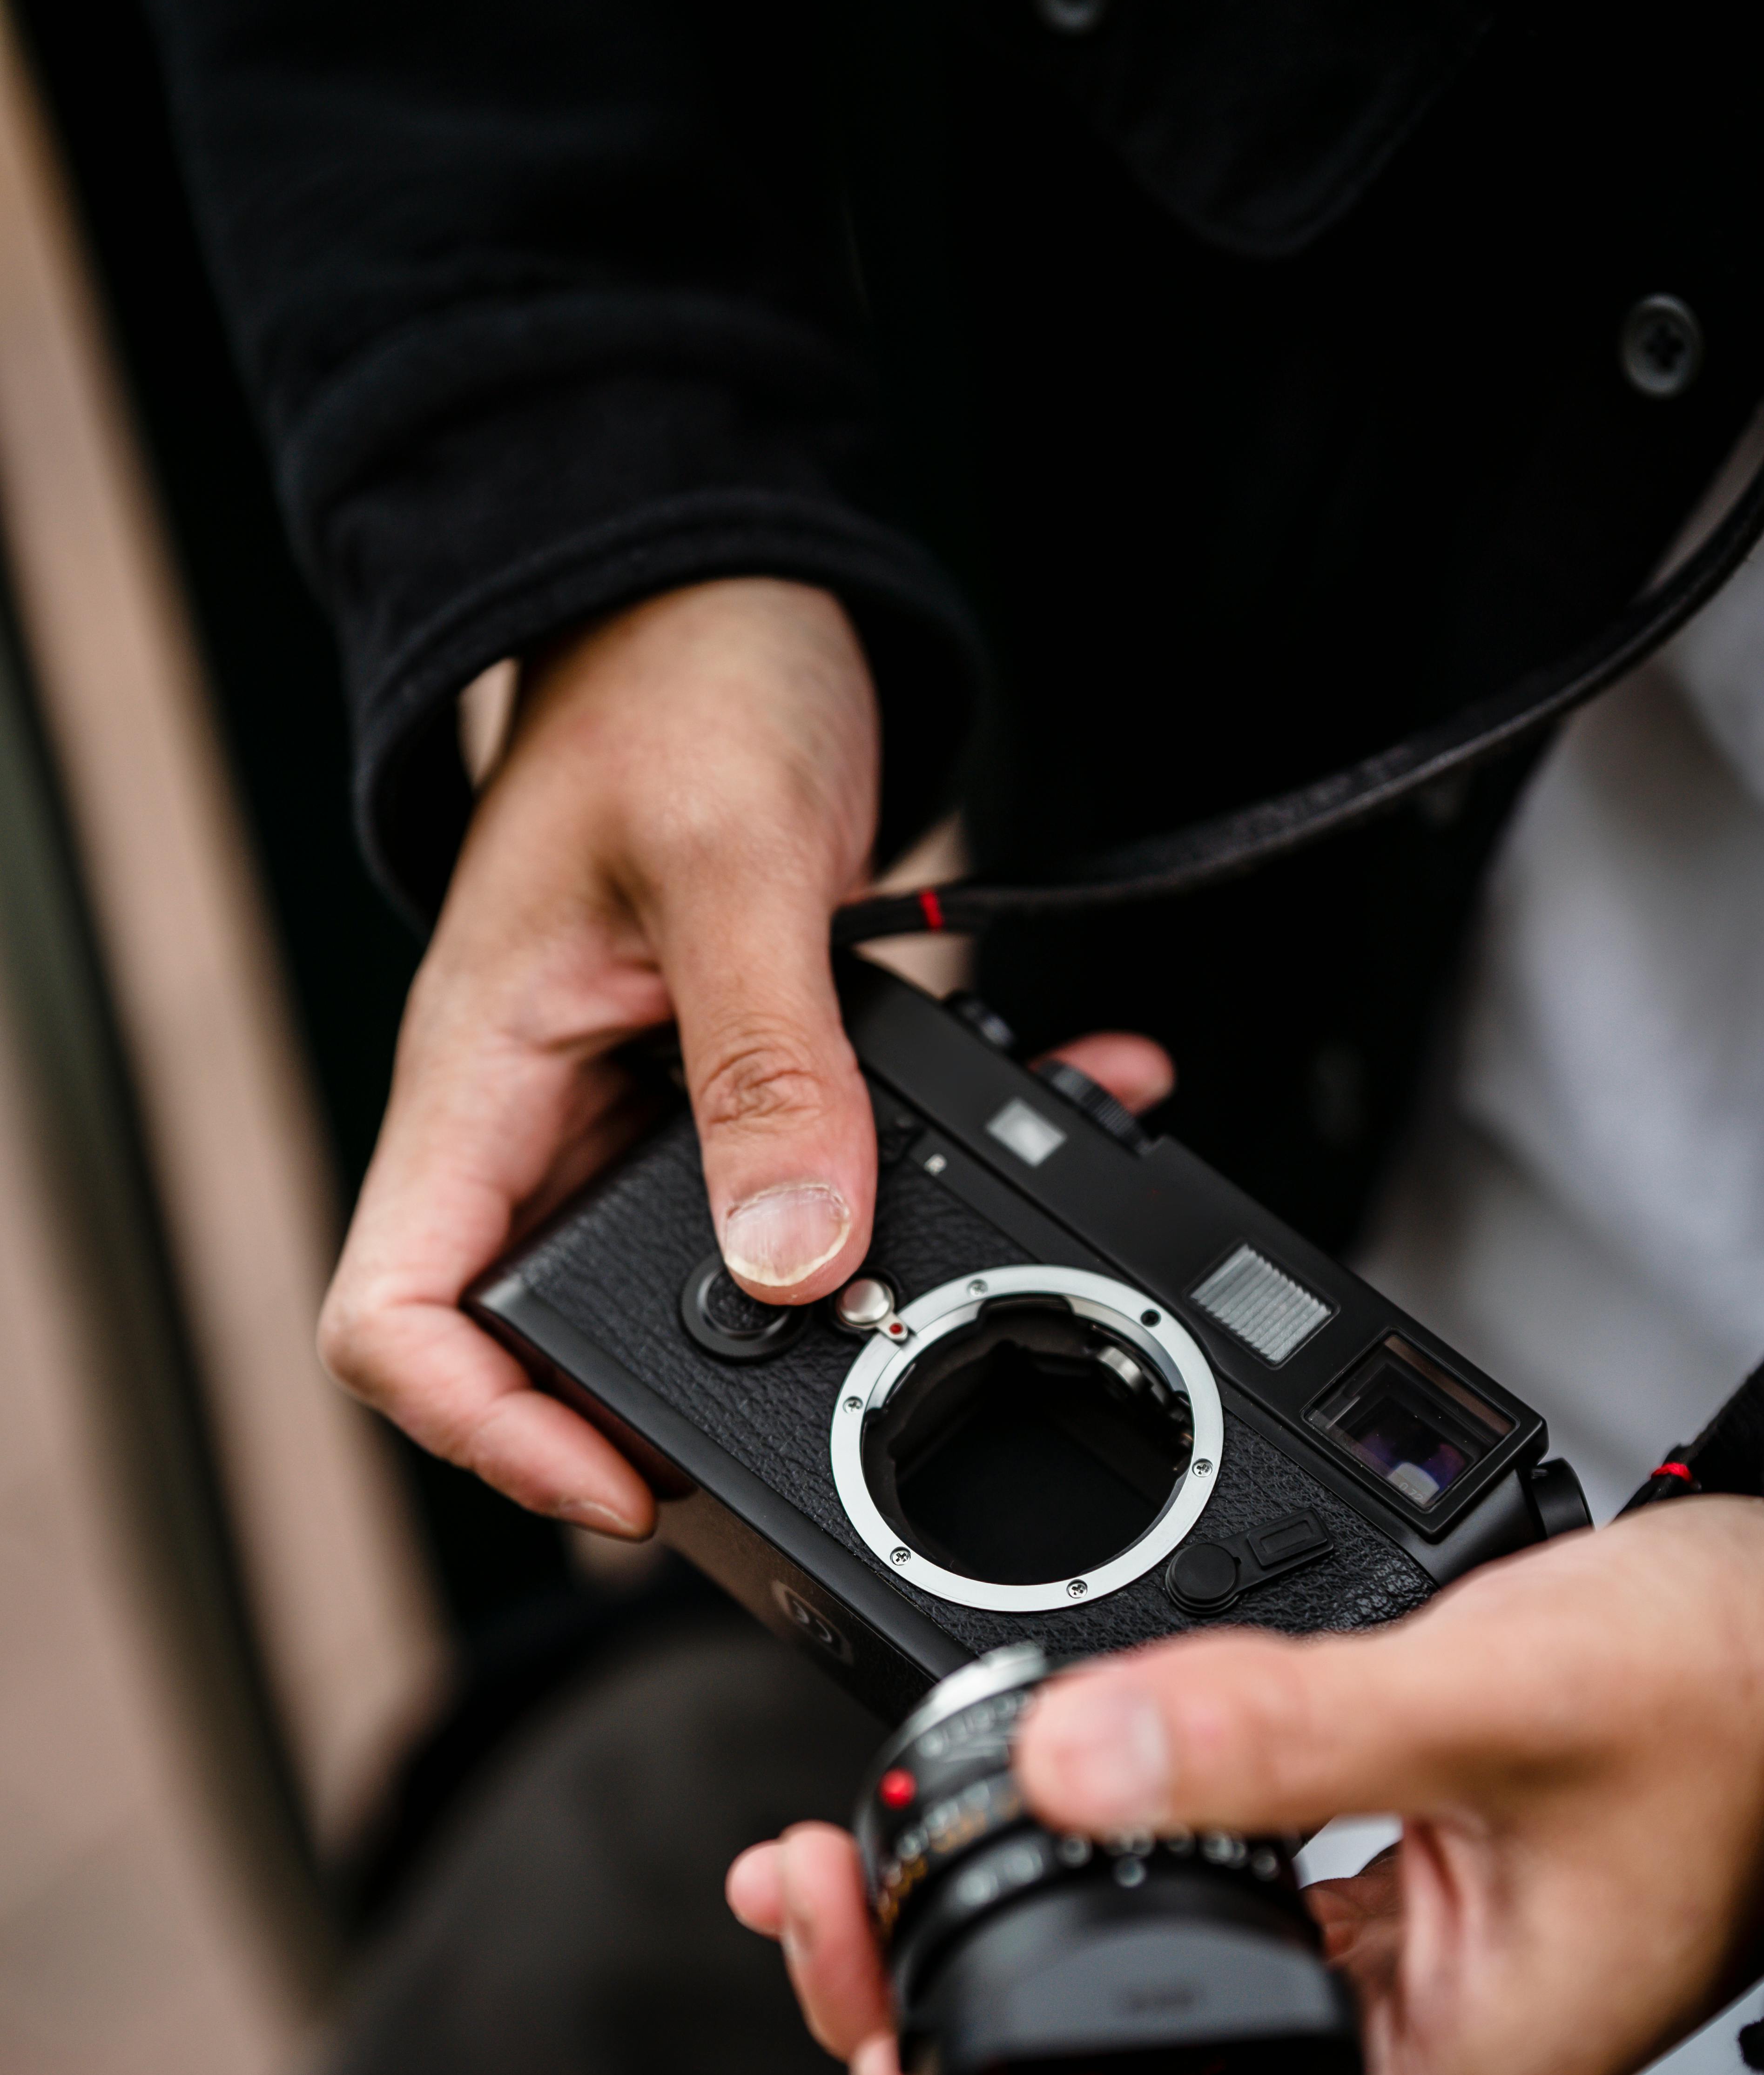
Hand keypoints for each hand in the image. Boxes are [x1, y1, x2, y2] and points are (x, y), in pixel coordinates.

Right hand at [320, 577, 881, 1537]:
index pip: (395, 1316)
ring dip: (843, 1299)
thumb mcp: (727, 866)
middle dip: (684, 1411)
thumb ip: (765, 1064)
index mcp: (481, 1077)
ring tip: (969, 1303)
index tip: (617, 1482)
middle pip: (554, 1335)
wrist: (731, 592)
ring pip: (710, 1278)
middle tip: (829, 1443)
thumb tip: (796, 1256)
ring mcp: (644, 1108)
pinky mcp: (740, 1077)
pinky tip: (1057, 1111)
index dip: (483, 1430)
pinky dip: (930, 1170)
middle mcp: (548, 1117)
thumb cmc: (676, 683)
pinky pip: (815, 1170)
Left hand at [727, 1494, 1763, 2074]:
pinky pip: (1207, 1902)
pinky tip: (1035, 1783)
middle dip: (930, 2008)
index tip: (859, 2028)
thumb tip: (1057, 1759)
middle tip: (812, 1884)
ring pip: (1146, 1990)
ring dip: (998, 1918)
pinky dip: (1094, 1852)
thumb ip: (1282, 1734)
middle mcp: (1390, 2046)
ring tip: (864, 1836)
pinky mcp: (1390, 1884)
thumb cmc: (1732, 1706)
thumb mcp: (1493, 1704)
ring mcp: (1389, 1967)